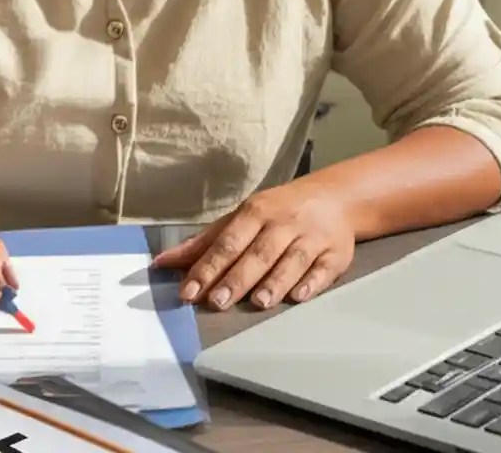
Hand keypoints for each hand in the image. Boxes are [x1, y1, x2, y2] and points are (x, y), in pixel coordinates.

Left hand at [152, 185, 354, 310]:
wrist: (336, 198)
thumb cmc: (279, 211)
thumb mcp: (241, 217)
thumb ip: (205, 242)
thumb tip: (164, 261)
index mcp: (256, 212)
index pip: (228, 242)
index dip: (208, 267)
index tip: (189, 292)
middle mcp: (284, 223)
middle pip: (258, 253)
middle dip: (237, 278)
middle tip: (218, 302)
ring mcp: (312, 238)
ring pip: (292, 260)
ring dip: (275, 281)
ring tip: (259, 302)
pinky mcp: (336, 253)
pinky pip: (324, 269)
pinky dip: (312, 282)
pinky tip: (299, 296)